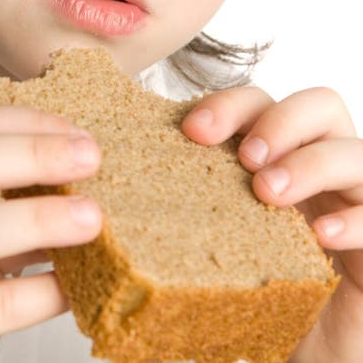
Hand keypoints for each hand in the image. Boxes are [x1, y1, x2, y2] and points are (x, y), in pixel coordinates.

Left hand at [182, 86, 362, 362]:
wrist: (312, 358)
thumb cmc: (261, 300)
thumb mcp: (215, 249)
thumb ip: (181, 217)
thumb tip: (101, 211)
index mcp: (278, 159)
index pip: (261, 102)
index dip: (228, 104)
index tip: (192, 132)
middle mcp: (321, 169)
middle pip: (318, 105)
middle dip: (275, 121)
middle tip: (245, 159)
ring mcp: (355, 200)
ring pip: (354, 151)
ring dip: (308, 162)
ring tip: (269, 194)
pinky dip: (353, 217)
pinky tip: (319, 236)